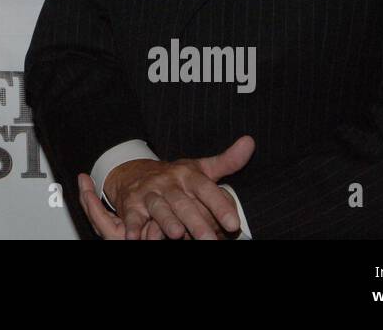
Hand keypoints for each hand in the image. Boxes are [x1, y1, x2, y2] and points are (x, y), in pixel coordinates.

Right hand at [78, 135, 254, 239]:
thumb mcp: (200, 168)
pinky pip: (133, 217)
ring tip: (176, 234)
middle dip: (196, 221)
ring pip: (159, 208)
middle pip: (183, 203)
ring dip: (166, 221)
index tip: (233, 223)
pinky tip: (135, 237)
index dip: (219, 205)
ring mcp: (149, 193)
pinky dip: (133, 227)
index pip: (206, 189)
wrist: (133, 171)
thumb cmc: (174, 177)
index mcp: (188, 175)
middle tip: (210, 240)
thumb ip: (227, 161)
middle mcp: (168, 183)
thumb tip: (250, 142)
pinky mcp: (132, 204)